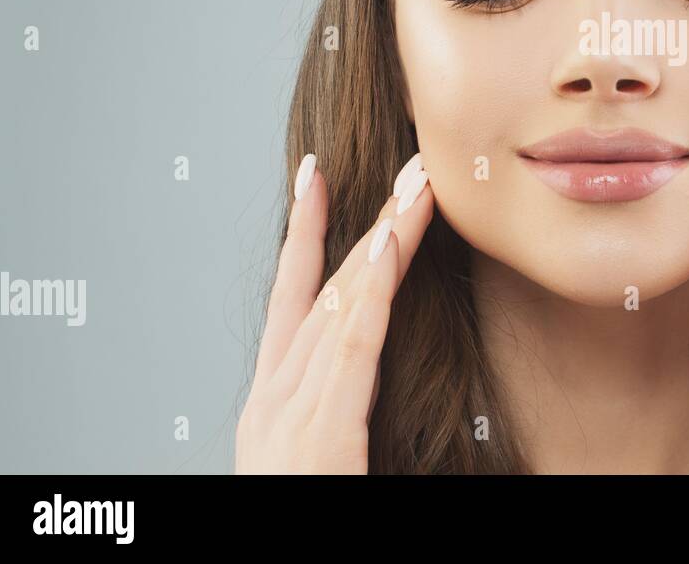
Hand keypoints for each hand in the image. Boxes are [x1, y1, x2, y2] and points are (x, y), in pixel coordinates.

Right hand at [236, 152, 432, 472]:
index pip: (293, 298)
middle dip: (365, 219)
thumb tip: (362, 369)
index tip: (313, 176)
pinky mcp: (321, 431)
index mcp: (273, 402)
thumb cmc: (303, 500)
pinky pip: (351, 346)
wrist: (271, 559)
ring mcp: (290, 411)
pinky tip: (388, 246)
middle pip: (326, 287)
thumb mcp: (314, 458)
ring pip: (343, 303)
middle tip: (405, 164)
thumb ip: (334, 408)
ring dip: (384, 237)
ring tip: (417, 185)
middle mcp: (275, 395)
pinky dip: (368, 291)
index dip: (304, 233)